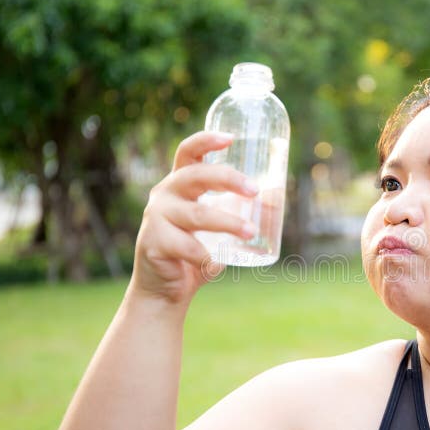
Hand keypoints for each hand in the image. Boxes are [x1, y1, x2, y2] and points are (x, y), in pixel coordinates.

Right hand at [128, 131, 258, 304]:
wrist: (164, 289)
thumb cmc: (196, 253)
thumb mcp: (220, 228)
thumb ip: (241, 211)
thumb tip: (277, 194)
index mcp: (179, 184)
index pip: (188, 153)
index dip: (206, 141)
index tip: (231, 139)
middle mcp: (165, 195)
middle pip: (195, 176)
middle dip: (228, 179)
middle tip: (255, 190)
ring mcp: (156, 218)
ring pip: (198, 215)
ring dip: (228, 223)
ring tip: (251, 232)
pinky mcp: (153, 243)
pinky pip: (187, 247)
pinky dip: (205, 257)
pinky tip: (214, 264)